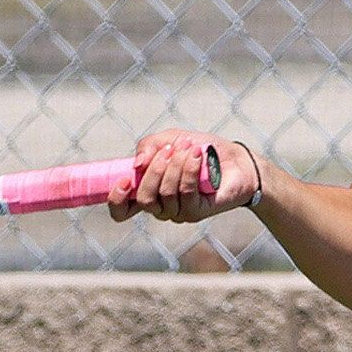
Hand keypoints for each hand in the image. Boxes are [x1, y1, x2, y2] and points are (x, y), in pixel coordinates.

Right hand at [107, 129, 259, 222]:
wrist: (234, 159)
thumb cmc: (199, 151)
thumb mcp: (169, 139)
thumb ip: (148, 146)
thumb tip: (137, 164)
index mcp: (148, 192)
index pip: (122, 210)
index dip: (117, 199)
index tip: (125, 179)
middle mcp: (160, 207)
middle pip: (144, 199)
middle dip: (154, 170)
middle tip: (170, 149)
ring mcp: (178, 212)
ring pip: (166, 194)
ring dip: (175, 166)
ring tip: (188, 147)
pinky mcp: (197, 211)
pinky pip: (186, 192)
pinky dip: (189, 169)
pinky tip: (196, 155)